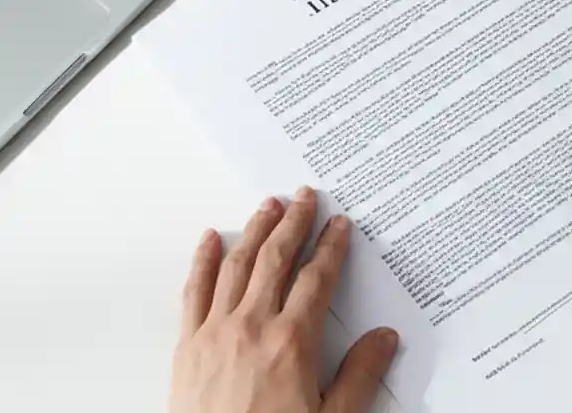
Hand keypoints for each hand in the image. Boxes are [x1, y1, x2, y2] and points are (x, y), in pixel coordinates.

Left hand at [170, 187, 398, 412]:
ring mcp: (215, 332)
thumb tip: (384, 338)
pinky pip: (194, 290)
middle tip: (304, 196)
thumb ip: (359, 376)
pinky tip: (210, 239)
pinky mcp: (187, 345)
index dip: (331, 247)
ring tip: (267, 205)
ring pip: (237, 264)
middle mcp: (252, 326)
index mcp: (292, 342)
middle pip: (276, 259)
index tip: (339, 225)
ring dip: (254, 229)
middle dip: (293, 222)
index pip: (316, 279)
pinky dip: (203, 260)